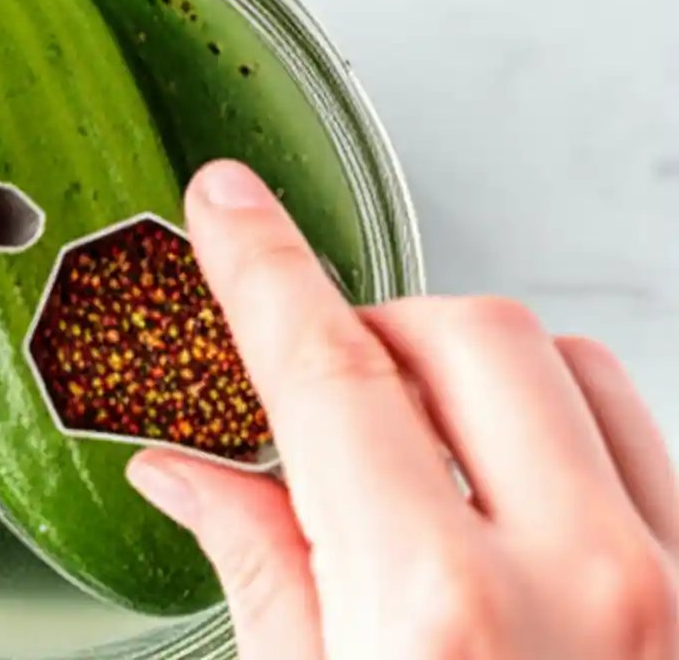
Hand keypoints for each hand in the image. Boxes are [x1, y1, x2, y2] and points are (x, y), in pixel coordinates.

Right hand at [128, 161, 678, 658]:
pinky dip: (561, 422)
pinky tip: (508, 483)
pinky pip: (644, 435)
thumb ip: (259, 572)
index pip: (328, 379)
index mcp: (432, 612)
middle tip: (330, 387)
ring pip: (572, 363)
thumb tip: (191, 472)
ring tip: (421, 443)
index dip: (265, 271)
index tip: (230, 208)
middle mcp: (576, 579)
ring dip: (475, 371)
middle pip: (468, 333)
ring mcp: (667, 582)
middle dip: (379, 330)